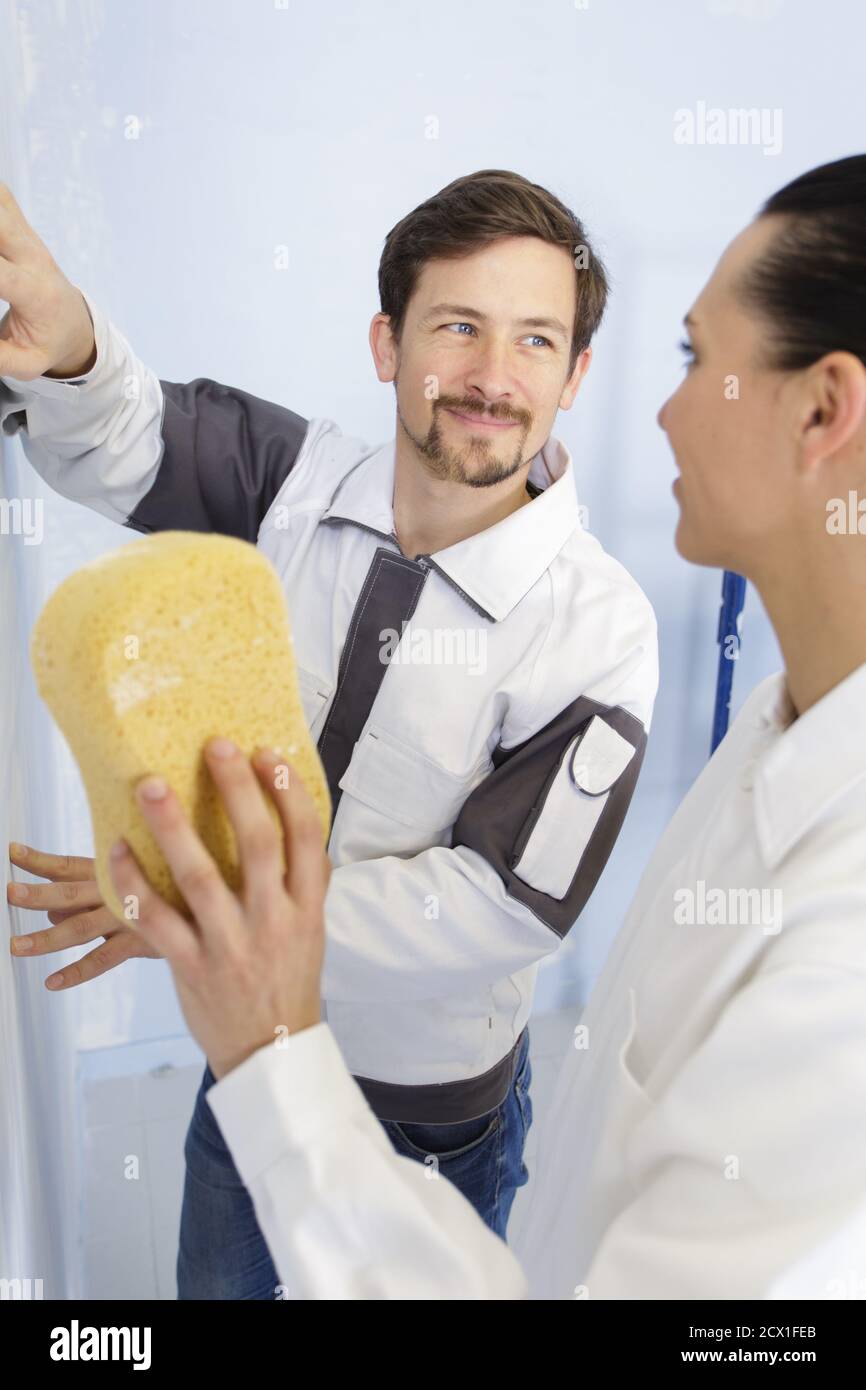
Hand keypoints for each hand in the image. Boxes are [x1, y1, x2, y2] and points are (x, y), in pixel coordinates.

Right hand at [0, 182, 96, 379]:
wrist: (76, 325)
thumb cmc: (49, 343)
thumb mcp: (28, 364)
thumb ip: (1, 358)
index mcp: (36, 293)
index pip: (0, 273)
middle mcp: (34, 258)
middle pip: (0, 225)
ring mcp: (30, 238)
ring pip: (1, 202)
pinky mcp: (23, 227)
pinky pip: (2, 197)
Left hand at [7, 845, 160, 988]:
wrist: (214, 900)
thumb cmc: (166, 888)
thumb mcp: (128, 881)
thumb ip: (86, 898)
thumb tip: (49, 911)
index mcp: (111, 870)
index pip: (66, 864)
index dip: (37, 859)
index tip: (11, 852)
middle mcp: (115, 888)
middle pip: (68, 891)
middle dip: (36, 894)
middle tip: (10, 894)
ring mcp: (126, 914)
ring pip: (79, 927)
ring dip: (46, 937)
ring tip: (16, 946)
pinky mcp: (141, 939)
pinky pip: (103, 958)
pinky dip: (76, 972)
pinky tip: (52, 982)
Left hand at [107, 738, 330, 1079]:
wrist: (272, 1053)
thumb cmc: (286, 980)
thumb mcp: (308, 929)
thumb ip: (293, 882)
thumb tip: (276, 819)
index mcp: (308, 908)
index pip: (307, 837)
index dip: (288, 791)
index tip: (267, 753)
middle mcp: (275, 921)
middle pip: (259, 843)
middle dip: (236, 788)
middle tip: (214, 745)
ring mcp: (232, 945)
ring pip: (200, 877)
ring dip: (173, 827)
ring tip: (151, 785)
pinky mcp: (192, 967)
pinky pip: (157, 920)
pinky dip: (135, 884)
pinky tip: (119, 850)